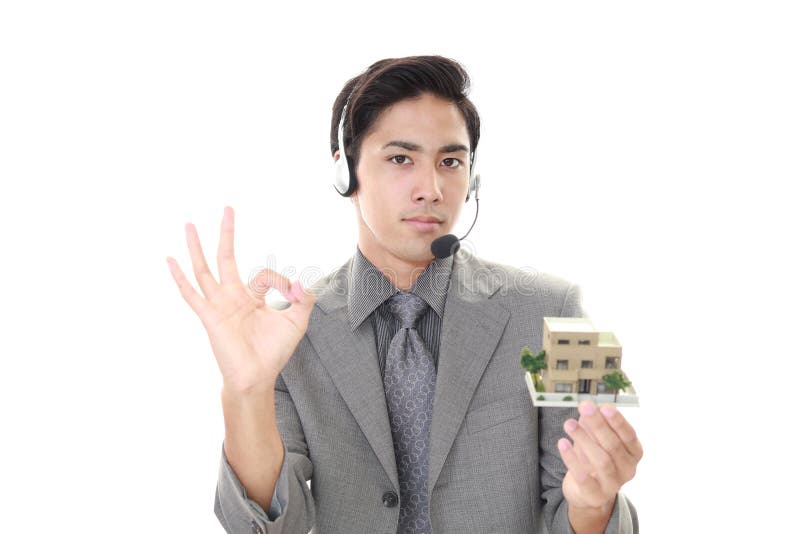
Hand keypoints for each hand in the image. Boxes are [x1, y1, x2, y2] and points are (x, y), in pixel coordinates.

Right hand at [166, 206, 315, 392]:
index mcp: (251, 297)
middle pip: (226, 257)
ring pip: (204, 269)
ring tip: (189, 225)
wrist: (257, 376)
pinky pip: (191, 293)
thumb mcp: (297, 321)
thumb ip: (303, 299)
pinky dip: (179, 277)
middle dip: (227, 233)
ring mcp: (218, 305)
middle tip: (227, 209)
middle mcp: (232, 297)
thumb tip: (299, 281)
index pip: (263, 274)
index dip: (280, 280)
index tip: (292, 293)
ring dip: (197, 247)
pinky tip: (170, 260)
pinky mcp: (209, 316)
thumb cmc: (274, 351)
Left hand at [558, 401, 642, 514]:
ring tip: (569, 424)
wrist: (587, 492)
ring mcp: (613, 485)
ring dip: (584, 439)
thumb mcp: (596, 438)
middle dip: (599, 425)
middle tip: (584, 407)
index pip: (629, 436)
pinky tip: (563, 443)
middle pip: (614, 446)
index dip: (618, 421)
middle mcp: (628, 470)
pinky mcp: (595, 496)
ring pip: (602, 461)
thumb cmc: (594, 458)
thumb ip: (594, 423)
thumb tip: (589, 406)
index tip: (604, 407)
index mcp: (633, 453)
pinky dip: (572, 460)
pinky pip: (583, 478)